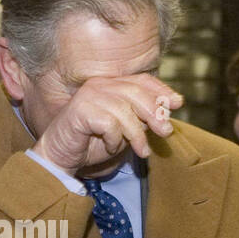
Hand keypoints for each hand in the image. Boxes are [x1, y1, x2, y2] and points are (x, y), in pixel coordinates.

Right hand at [31, 73, 182, 174]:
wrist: (61, 157)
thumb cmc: (92, 143)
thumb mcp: (124, 129)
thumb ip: (141, 117)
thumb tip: (169, 107)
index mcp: (110, 85)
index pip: (141, 80)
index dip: (161, 90)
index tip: (177, 103)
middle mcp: (99, 85)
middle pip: (136, 92)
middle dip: (155, 113)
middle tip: (166, 132)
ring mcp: (89, 96)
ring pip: (125, 110)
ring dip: (137, 134)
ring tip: (142, 151)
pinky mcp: (81, 111)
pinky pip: (110, 124)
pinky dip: (115, 139)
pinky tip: (111, 147)